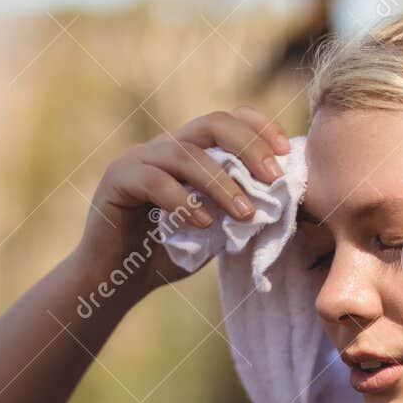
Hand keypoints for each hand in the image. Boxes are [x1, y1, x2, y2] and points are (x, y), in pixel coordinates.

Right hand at [75, 106, 290, 294]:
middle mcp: (164, 147)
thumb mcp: (212, 230)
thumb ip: (235, 210)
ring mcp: (137, 160)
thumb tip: (280, 201)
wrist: (116, 281)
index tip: (286, 153)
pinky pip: (154, 181)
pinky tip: (203, 223)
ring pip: (185, 153)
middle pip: (211, 124)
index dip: (259, 128)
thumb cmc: (165, 255)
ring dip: (222, 182)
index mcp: (188, 151)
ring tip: (244, 213)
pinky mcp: (116, 181)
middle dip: (248, 147)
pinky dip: (183, 200)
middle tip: (273, 178)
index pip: (227, 121)